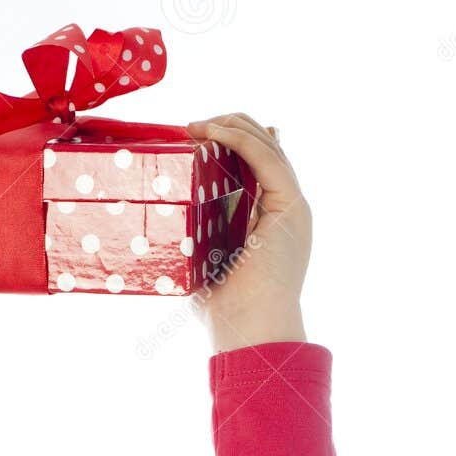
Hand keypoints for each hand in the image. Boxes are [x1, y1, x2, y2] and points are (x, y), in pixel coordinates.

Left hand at [185, 112, 311, 351]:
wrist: (251, 329)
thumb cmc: (224, 309)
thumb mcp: (204, 262)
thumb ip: (197, 237)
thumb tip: (164, 224)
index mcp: (269, 222)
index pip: (257, 167)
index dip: (231, 142)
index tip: (196, 136)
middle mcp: (285, 210)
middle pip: (264, 149)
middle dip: (229, 128)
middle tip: (191, 128)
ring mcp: (292, 206)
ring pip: (266, 146)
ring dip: (230, 127)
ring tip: (195, 126)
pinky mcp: (291, 205)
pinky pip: (265, 157)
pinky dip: (238, 138)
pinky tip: (211, 132)